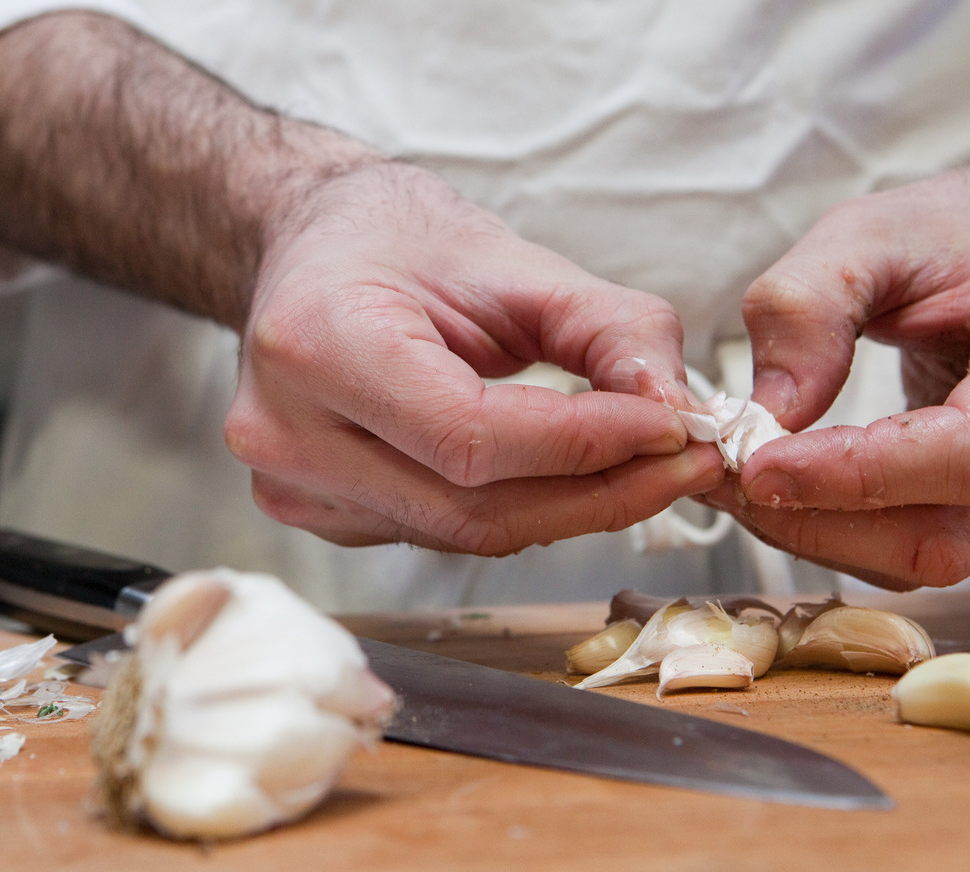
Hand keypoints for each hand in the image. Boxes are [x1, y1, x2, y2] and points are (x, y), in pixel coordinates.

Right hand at [225, 161, 725, 553]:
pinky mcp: (315, 514)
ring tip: (643, 468)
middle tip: (682, 466)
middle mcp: (286, 431)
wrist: (308, 250)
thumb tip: (677, 410)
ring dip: (566, 510)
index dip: (581, 445)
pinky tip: (565, 477)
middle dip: (594, 495)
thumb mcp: (512, 259)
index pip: (468, 435)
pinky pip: (439, 532)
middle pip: (469, 507)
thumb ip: (610, 328)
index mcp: (317, 344)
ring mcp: (293, 486)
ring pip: (461, 533)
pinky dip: (516, 509)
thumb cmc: (395, 241)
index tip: (671, 428)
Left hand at [705, 167, 969, 588]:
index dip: (853, 476)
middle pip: (952, 535)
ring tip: (748, 484)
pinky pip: (934, 552)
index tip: (756, 466)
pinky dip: (852, 534)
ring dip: (828, 536)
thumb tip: (769, 414)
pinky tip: (796, 492)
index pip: (968, 455)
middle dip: (824, 521)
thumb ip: (806, 307)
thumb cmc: (958, 232)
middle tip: (727, 483)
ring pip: (937, 558)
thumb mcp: (868, 231)